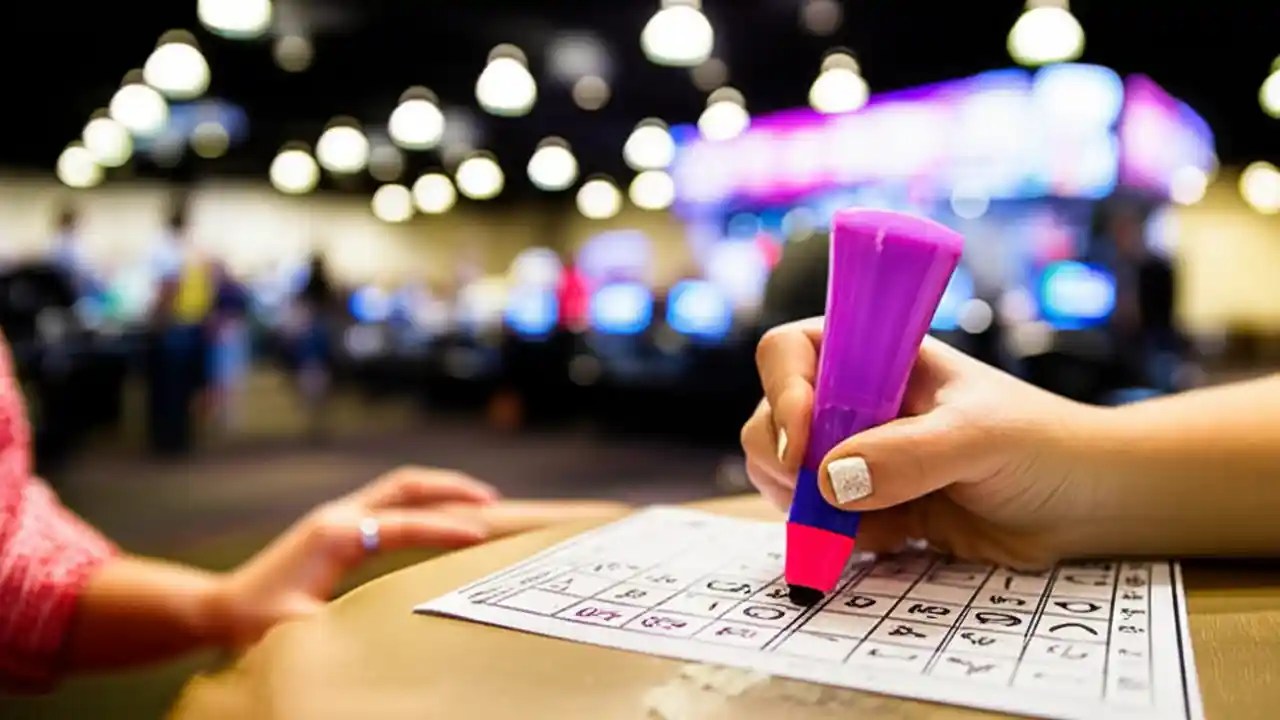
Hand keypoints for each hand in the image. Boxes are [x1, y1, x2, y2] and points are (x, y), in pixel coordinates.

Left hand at [212, 467, 498, 645]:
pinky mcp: (337, 523)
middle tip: (494, 501)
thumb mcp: (300, 627)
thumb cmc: (257, 620)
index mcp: (336, 536)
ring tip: (482, 501)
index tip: (480, 535)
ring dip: (441, 488)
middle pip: (407, 486)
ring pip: (400, 486)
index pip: (403, 525)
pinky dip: (423, 500)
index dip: (443, 529)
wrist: (222, 606)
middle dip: (453, 489)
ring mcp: (338, 514)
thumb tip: (388, 632)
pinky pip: (391, 500)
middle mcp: (339, 516)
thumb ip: (342, 625)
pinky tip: (442, 515)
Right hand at [742, 318, 1098, 568]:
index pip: (792, 351)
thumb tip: (829, 479)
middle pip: (773, 417)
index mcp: (877, 356)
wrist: (1085, 507)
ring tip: (860, 522)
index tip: (805, 443)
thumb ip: (907, 456)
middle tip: (820, 496)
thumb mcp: (978, 439)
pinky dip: (835, 538)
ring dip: (804, 506)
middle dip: (785, 459)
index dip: (784, 390)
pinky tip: (891, 539)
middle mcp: (857, 399)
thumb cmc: (1044, 446)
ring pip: (787, 474)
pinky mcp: (871, 506)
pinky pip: (821, 522)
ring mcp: (859, 454)